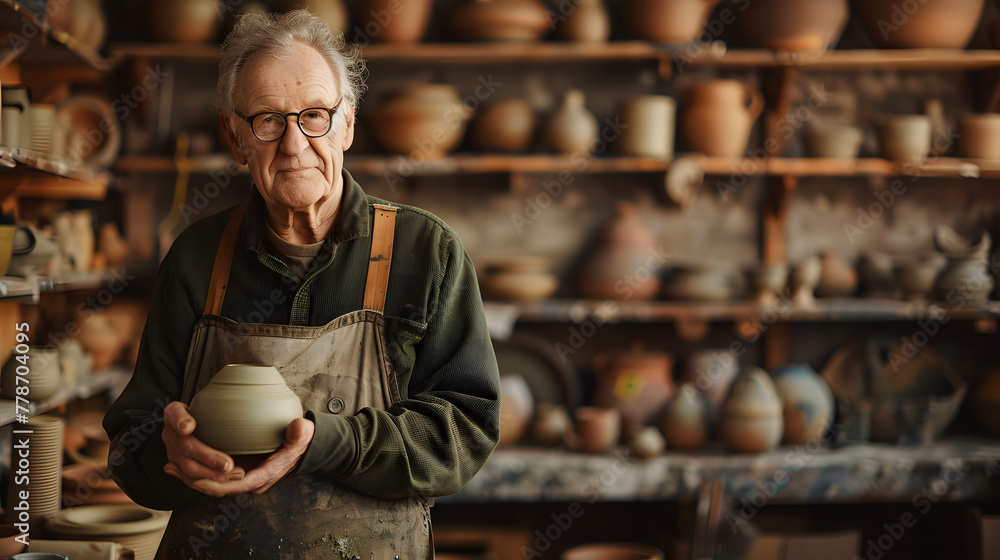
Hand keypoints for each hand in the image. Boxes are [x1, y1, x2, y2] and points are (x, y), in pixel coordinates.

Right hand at [162, 401, 242, 488]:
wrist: (190, 425)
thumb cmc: (202, 412)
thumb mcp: (206, 401)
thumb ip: (212, 402)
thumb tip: (196, 420)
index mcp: (174, 413)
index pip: (174, 415)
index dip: (180, 421)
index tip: (189, 426)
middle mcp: (170, 434)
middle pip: (186, 447)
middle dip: (208, 457)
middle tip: (228, 464)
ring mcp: (172, 453)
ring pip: (188, 467)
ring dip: (210, 474)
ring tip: (229, 475)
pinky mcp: (178, 467)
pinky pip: (190, 478)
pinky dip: (207, 482)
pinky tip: (223, 481)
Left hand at [183, 417, 314, 497]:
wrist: (300, 449)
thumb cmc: (299, 442)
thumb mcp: (302, 436)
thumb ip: (300, 433)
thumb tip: (299, 426)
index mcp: (264, 475)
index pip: (237, 485)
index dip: (217, 483)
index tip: (198, 476)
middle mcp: (250, 481)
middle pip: (220, 489)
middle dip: (197, 481)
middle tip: (176, 470)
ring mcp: (242, 478)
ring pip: (214, 485)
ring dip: (192, 478)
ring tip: (171, 467)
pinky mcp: (236, 472)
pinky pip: (213, 478)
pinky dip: (196, 473)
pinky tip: (178, 466)